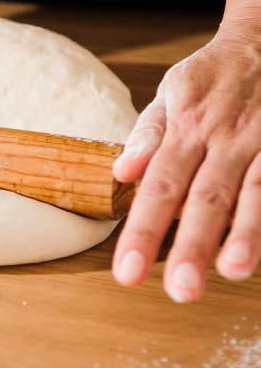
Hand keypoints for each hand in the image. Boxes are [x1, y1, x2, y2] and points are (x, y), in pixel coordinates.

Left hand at [111, 20, 260, 301]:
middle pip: (206, 196)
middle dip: (191, 245)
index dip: (141, 230)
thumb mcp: (172, 91)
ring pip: (257, 191)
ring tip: (232, 271)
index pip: (159, 185)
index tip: (125, 273)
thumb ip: (148, 133)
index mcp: (187, 127)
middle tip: (179, 291)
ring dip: (245, 233)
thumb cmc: (212, 76)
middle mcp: (227, 137)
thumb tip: (121, 171)